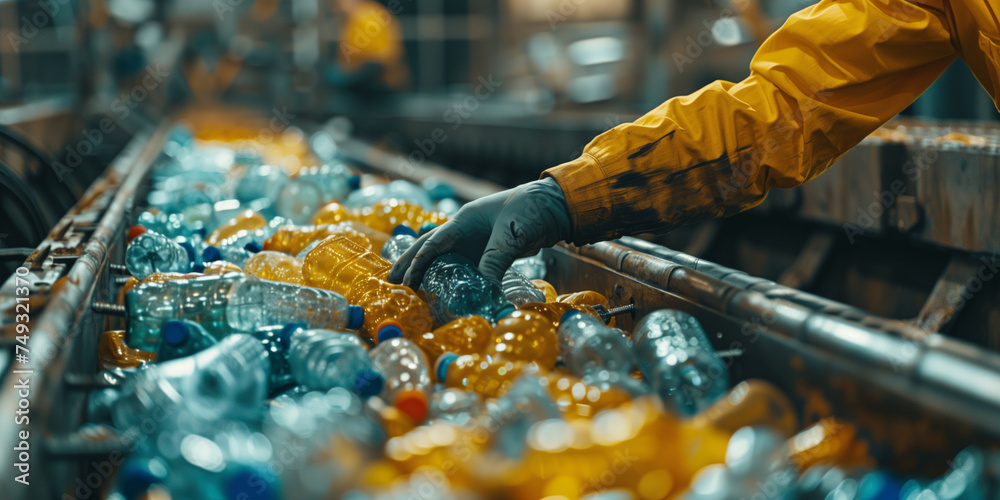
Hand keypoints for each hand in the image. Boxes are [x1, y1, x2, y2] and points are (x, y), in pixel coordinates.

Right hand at [388, 178, 572, 286]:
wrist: (553, 207)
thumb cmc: (530, 211)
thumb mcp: (511, 235)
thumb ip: (496, 261)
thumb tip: (485, 290)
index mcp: (464, 220)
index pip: (434, 242)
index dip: (418, 261)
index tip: (407, 280)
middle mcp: (464, 230)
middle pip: (429, 248)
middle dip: (409, 264)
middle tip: (391, 282)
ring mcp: (474, 241)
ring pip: (443, 259)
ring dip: (427, 273)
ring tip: (410, 290)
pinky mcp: (486, 252)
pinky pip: (463, 267)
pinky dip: (451, 279)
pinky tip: (443, 292)